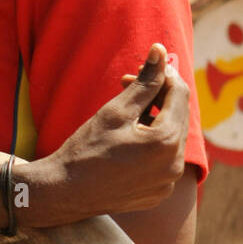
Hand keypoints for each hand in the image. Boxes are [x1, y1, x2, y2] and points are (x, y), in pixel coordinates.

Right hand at [43, 43, 189, 218]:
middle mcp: (175, 165)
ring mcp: (168, 182)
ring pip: (172, 138)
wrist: (63, 192)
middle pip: (178, 116)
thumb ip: (145, 82)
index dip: (163, 75)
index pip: (179, 94)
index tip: (145, 66)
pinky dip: (152, 145)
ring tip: (127, 114)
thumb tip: (160, 50)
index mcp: (166, 142)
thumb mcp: (115, 111)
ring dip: (156, 120)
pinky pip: (164, 160)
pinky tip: (128, 140)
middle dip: (159, 96)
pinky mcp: (159, 193)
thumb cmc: (86, 150)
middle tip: (130, 84)